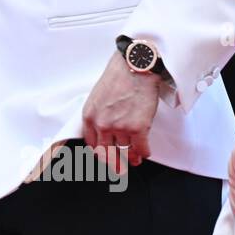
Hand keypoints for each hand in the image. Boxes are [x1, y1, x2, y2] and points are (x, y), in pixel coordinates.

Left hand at [81, 51, 159, 171]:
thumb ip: (98, 114)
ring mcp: (120, 128)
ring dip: (131, 158)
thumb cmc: (119, 76)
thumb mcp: (98, 96)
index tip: (105, 156)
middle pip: (106, 152)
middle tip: (119, 168)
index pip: (91, 143)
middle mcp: (102, 125)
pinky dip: (144, 153)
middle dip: (114, 162)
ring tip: (134, 160)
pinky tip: (145, 153)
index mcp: (89, 116)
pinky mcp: (138, 128)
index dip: (99, 152)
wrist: (136, 67)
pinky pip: (141, 149)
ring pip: (125, 151)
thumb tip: (103, 128)